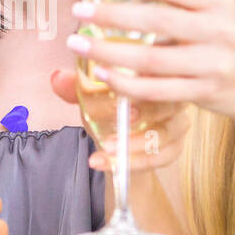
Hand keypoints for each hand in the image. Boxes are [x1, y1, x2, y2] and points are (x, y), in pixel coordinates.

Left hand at [50, 69, 190, 172]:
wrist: (119, 145)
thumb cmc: (110, 110)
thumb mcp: (91, 97)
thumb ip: (76, 87)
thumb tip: (57, 78)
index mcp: (156, 75)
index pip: (157, 71)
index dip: (142, 77)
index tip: (119, 84)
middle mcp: (173, 96)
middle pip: (167, 102)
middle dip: (142, 112)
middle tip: (119, 118)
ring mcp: (177, 124)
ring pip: (164, 134)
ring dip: (135, 143)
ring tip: (106, 147)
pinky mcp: (174, 148)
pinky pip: (161, 157)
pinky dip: (134, 163)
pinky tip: (107, 163)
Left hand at [64, 0, 234, 123]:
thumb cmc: (227, 43)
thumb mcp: (213, 13)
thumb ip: (175, 4)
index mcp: (217, 0)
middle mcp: (219, 28)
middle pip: (156, 19)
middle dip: (111, 15)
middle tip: (79, 11)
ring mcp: (215, 62)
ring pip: (152, 58)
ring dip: (110, 52)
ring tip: (80, 45)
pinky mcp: (207, 92)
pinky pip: (158, 89)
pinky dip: (127, 84)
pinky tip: (104, 75)